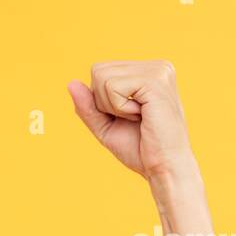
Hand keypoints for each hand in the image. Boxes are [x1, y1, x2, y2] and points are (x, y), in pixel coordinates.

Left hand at [67, 62, 194, 180]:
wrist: (164, 168)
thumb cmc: (140, 150)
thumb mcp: (105, 126)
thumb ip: (88, 106)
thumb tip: (71, 83)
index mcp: (148, 72)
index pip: (100, 71)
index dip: (102, 101)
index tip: (128, 117)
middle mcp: (156, 66)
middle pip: (98, 71)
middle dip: (104, 102)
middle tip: (132, 118)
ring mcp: (158, 70)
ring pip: (102, 77)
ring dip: (113, 106)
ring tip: (139, 118)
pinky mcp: (155, 80)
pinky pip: (112, 87)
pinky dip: (119, 108)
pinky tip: (142, 116)